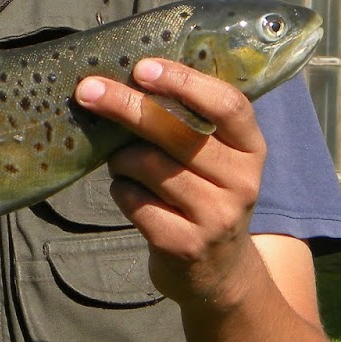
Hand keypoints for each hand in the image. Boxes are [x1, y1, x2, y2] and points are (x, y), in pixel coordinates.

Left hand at [74, 58, 265, 310]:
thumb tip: (126, 78)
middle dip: (127, 106)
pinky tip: (129, 193)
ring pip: (147, 166)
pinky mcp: (183, 245)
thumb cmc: (206, 196)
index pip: (227, 105)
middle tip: (89, 89)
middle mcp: (241, 182)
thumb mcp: (217, 160)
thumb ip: (190, 123)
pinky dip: (120, 190)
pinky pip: (132, 200)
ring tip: (124, 164)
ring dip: (121, 159)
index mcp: (251, 150)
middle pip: (177, 132)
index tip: (143, 67)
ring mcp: (215, 217)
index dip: (184, 82)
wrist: (219, 274)